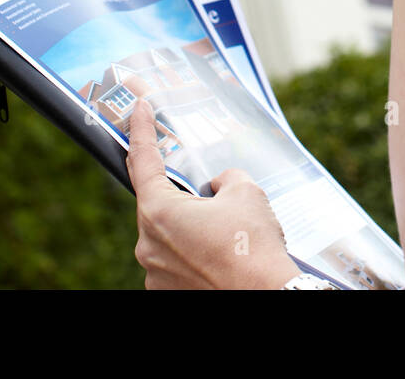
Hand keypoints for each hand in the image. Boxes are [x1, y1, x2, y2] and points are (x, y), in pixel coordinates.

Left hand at [126, 98, 299, 288]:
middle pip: (157, 203)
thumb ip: (224, 178)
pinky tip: (223, 253)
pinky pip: (176, 261)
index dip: (139, 129)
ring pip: (169, 235)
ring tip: (228, 232)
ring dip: (191, 226)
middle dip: (182, 192)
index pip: (142, 160)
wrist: (267, 296)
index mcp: (159, 212)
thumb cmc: (253, 246)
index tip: (138, 109)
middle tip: (211, 192)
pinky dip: (195, 252)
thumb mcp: (245, 192)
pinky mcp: (167, 291)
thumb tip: (216, 185)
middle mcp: (148, 244)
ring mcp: (155, 273)